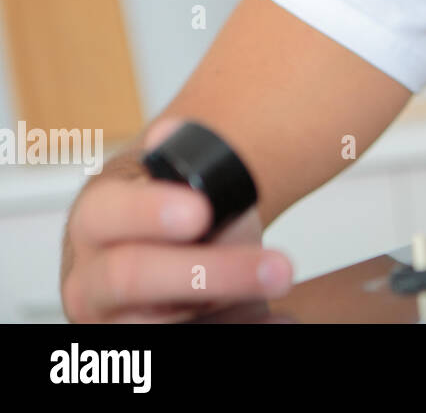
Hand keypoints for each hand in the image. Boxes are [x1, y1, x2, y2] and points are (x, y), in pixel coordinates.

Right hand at [60, 118, 293, 321]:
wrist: (165, 251)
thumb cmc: (169, 213)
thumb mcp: (166, 183)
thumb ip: (175, 161)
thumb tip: (172, 133)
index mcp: (94, 222)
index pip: (108, 215)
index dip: (150, 212)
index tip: (200, 212)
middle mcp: (90, 280)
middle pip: (136, 276)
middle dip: (213, 271)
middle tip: (278, 266)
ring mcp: (115, 321)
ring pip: (161, 322)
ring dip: (230, 302)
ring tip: (281, 281)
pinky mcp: (143, 345)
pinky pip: (195, 337)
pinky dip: (241, 324)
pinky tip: (279, 318)